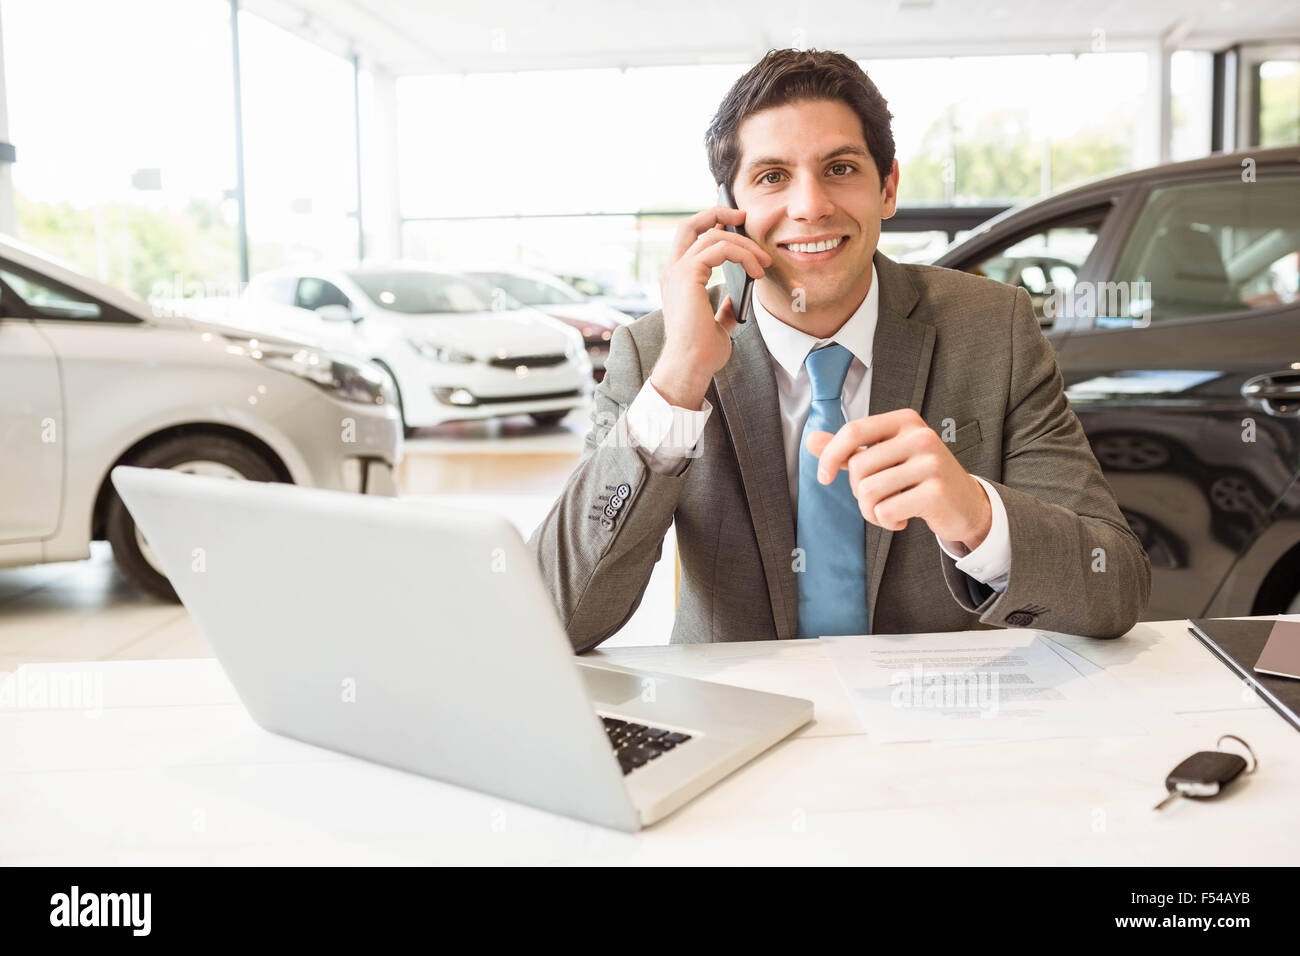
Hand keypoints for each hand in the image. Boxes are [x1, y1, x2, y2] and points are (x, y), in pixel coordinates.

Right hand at [652, 206, 770, 408]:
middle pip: (690, 224)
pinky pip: (720, 248)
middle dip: (717, 213)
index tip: (736, 228)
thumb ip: (724, 308)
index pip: (689, 240)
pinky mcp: (688, 275)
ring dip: (744, 245)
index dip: (711, 226)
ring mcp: (678, 272)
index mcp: (677, 280)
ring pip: (713, 236)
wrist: (691, 364)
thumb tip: (737, 300)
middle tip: (743, 216)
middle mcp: (673, 272)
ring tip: (763, 262)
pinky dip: (743, 255)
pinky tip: (757, 271)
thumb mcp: (716, 324)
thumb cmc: (701, 351)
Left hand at [805, 408, 991, 550]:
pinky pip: (886, 511)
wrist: (966, 504)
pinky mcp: (936, 492)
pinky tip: (902, 519)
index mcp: (905, 421)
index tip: (824, 478)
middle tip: (878, 498)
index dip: (830, 456)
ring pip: (868, 491)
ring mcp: (931, 463)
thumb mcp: (886, 457)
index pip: (853, 431)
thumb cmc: (919, 478)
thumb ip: (849, 449)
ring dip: (870, 511)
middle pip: (858, 467)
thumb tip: (811, 440)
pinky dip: (886, 522)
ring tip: (888, 510)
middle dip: (858, 492)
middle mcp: (921, 436)